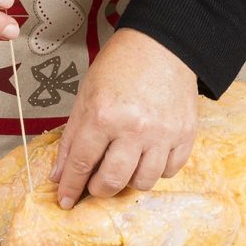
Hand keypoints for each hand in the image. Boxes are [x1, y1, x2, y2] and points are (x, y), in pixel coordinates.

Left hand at [51, 29, 197, 207]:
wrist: (163, 44)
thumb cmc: (120, 67)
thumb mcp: (85, 97)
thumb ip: (71, 139)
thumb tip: (59, 176)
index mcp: (104, 116)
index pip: (81, 164)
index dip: (71, 187)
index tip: (66, 201)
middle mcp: (134, 128)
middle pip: (112, 181)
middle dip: (99, 189)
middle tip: (96, 183)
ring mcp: (163, 133)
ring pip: (143, 182)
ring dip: (129, 181)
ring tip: (124, 165)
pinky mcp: (185, 134)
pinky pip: (170, 171)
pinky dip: (156, 171)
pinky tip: (147, 157)